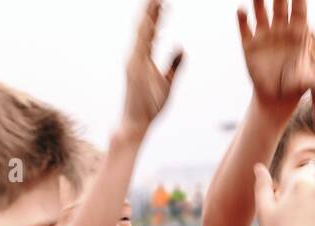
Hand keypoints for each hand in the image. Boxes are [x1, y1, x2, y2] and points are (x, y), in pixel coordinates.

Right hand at [121, 0, 183, 136]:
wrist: (137, 124)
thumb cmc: (150, 107)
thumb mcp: (168, 82)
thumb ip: (174, 64)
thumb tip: (181, 47)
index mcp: (143, 56)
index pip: (151, 30)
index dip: (157, 15)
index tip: (165, 1)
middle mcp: (136, 54)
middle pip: (144, 25)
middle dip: (150, 7)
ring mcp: (133, 59)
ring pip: (141, 29)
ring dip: (148, 13)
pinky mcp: (133, 66)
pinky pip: (141, 42)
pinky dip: (146, 28)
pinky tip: (153, 16)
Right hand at [237, 0, 314, 110]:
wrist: (276, 96)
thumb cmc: (295, 86)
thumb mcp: (306, 81)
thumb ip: (314, 79)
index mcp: (297, 34)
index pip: (299, 11)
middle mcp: (280, 30)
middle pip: (280, 6)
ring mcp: (264, 36)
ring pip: (261, 12)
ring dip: (259, 1)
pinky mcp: (250, 46)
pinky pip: (245, 28)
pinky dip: (242, 19)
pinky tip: (242, 10)